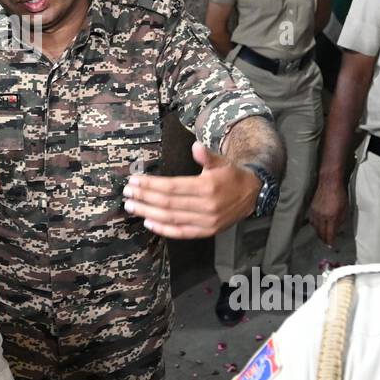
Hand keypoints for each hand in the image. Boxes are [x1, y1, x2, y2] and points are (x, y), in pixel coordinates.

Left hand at [122, 141, 260, 238]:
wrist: (251, 194)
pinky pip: (182, 232)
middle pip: (168, 203)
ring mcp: (206, 221)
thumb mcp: (221, 162)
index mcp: (208, 187)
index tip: (135, 181)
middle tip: (127, 193)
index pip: (172, 187)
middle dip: (145, 197)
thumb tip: (196, 147)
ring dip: (149, 212)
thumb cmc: (231, 175)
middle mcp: (206, 206)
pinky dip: (164, 229)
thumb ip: (207, 156)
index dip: (151, 185)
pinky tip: (149, 222)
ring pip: (172, 218)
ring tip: (132, 206)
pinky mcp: (206, 232)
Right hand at [308, 176, 347, 244]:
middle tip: (327, 243)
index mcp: (331, 217)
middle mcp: (322, 217)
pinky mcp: (311, 208)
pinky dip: (315, 226)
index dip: (330, 242)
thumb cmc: (340, 194)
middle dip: (324, 239)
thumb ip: (341, 219)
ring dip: (318, 233)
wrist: (328, 181)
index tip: (331, 246)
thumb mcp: (345, 208)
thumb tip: (337, 227)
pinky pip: (312, 221)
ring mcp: (315, 212)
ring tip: (322, 236)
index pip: (329, 234)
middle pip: (320, 232)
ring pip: (315, 227)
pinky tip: (317, 226)